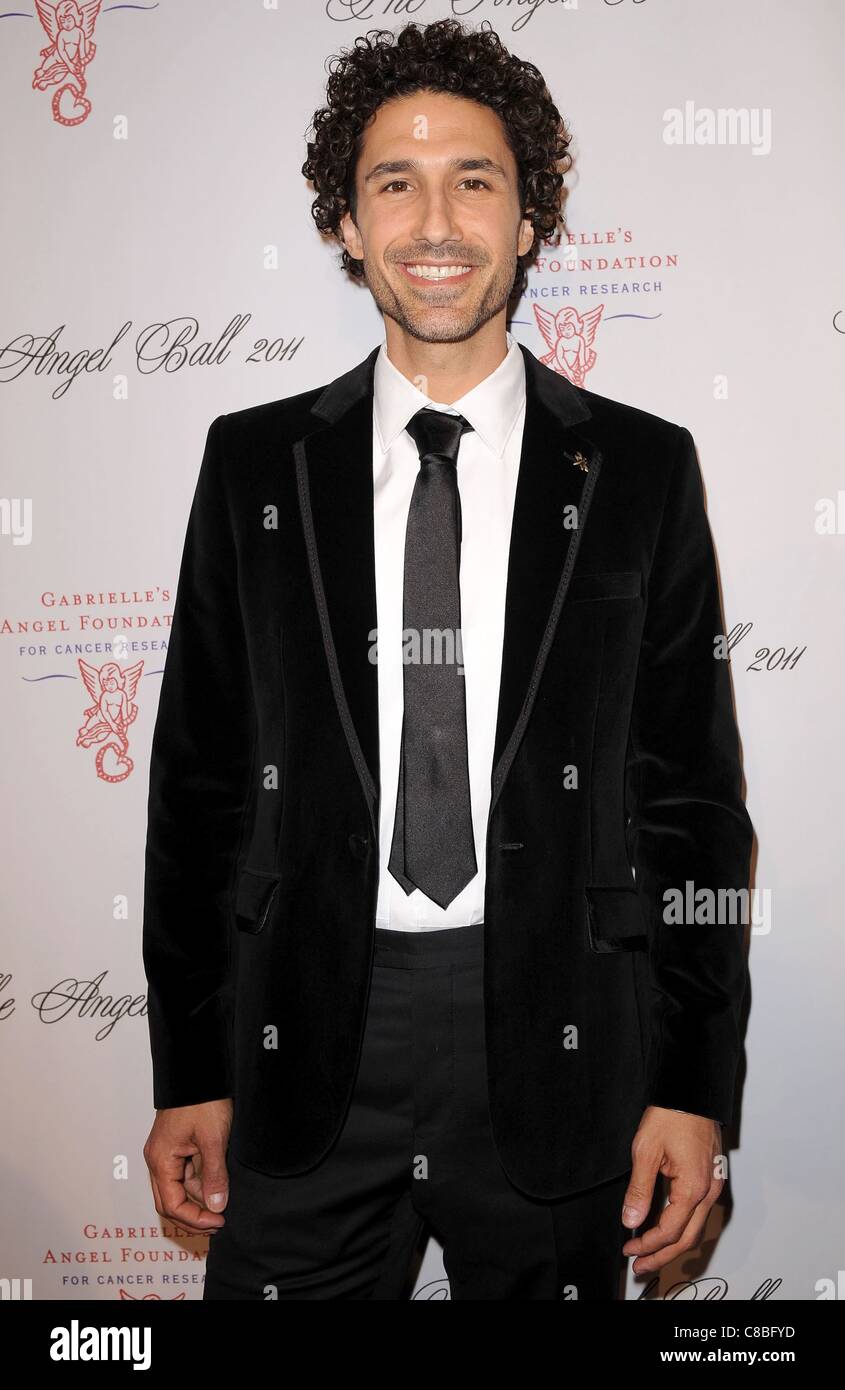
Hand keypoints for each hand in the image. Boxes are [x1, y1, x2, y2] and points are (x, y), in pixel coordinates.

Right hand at [143, 1098, 232, 1234]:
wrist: (199, 1070)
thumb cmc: (202, 1099)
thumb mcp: (213, 1139)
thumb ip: (214, 1175)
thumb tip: (216, 1206)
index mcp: (161, 1159)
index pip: (172, 1205)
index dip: (194, 1218)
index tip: (218, 1221)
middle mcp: (158, 1158)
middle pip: (170, 1200)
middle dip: (194, 1213)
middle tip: (219, 1220)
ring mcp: (166, 1151)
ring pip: (179, 1187)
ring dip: (199, 1196)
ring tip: (223, 1198)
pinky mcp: (176, 1144)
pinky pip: (185, 1172)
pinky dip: (200, 1181)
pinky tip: (217, 1181)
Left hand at [621, 1105, 723, 1274]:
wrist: (691, 1092)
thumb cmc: (672, 1115)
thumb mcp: (646, 1152)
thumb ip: (639, 1190)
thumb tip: (631, 1220)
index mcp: (693, 1187)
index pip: (670, 1230)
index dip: (648, 1245)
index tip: (630, 1249)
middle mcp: (709, 1191)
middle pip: (688, 1238)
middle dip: (662, 1256)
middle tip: (640, 1267)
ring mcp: (713, 1186)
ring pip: (696, 1228)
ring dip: (673, 1246)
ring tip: (650, 1255)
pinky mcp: (710, 1179)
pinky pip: (698, 1214)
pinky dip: (682, 1229)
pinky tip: (666, 1231)